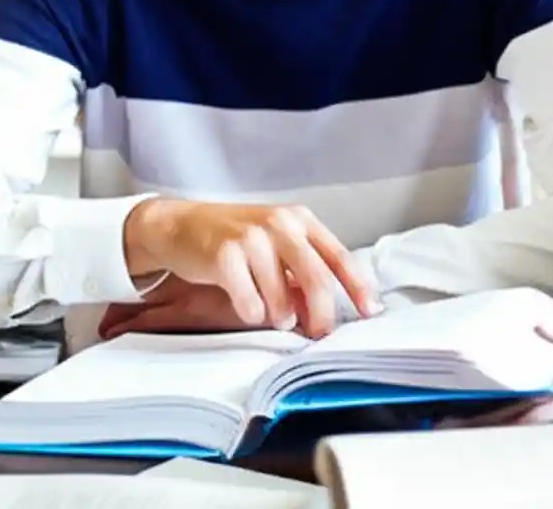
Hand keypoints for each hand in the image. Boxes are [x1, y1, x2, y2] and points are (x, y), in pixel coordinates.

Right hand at [123, 199, 380, 338]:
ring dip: (282, 318)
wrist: (180, 224)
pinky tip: (246, 304)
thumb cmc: (234, 239)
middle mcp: (281, 224)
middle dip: (322, 316)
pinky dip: (253, 314)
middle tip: (319, 334)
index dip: (359, 287)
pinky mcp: (224, 255)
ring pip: (283, 298)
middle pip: (317, 280)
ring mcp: (252, 238)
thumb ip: (301, 274)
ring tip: (274, 315)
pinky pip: (251, 304)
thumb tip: (322, 312)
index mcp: (300, 220)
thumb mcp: (275, 247)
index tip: (372, 311)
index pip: (339, 256)